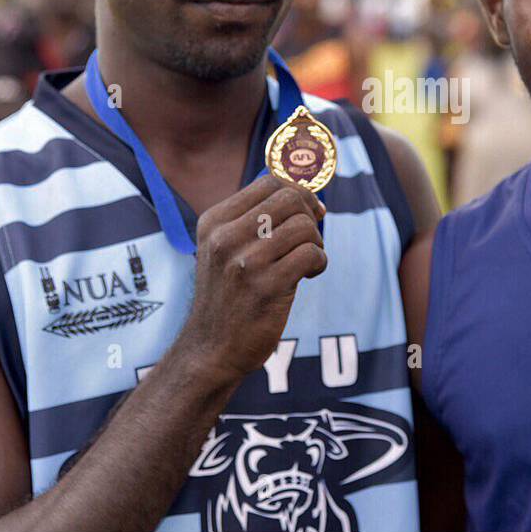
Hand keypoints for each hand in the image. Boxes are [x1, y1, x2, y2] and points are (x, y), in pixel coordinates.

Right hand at [185, 174, 326, 381]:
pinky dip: (319, 262)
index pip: (270, 182)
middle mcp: (225, 237)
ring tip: (307, 261)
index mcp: (214, 221)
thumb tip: (310, 197)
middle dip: (310, 216)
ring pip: (303, 226)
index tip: (308, 212)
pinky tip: (308, 275)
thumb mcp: (225, 250)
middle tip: (309, 239)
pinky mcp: (266, 287)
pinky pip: (311, 254)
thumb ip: (257, 220)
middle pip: (290, 198)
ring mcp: (244, 262)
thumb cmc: (228, 296)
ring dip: (316, 242)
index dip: (298, 192)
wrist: (210, 350)